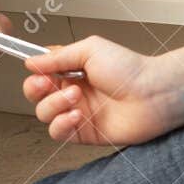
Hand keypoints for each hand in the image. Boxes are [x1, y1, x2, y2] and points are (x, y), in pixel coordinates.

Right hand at [23, 36, 172, 144]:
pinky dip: (61, 124)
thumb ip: (57, 56)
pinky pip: (58, 133)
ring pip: (44, 114)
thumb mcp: (90, 50)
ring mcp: (77, 113)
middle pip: (36, 95)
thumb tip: (30, 61)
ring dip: (54, 104)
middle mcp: (72, 91)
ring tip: (76, 96)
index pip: (40, 73)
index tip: (39, 70)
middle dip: (37, 89)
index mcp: (72, 70)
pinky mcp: (84, 133)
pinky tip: (77, 115)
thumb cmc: (129, 69)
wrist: (153, 95)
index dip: (35, 73)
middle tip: (49, 83)